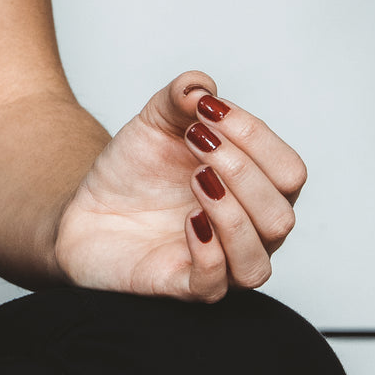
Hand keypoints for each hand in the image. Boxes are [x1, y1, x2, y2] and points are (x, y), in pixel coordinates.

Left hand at [53, 70, 306, 300]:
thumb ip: (182, 95)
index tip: (207, 110)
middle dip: (241, 170)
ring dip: (232, 213)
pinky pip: (215, 283)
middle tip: (196, 142)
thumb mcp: (155, 121)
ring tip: (195, 178)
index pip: (288, 170)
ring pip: (259, 257)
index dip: (255, 136)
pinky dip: (208, 249)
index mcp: (255, 189)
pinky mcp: (185, 287)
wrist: (86, 210)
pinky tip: (189, 218)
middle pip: (282, 213)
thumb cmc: (133, 172)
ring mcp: (221, 263)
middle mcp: (249, 230)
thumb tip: (200, 87)